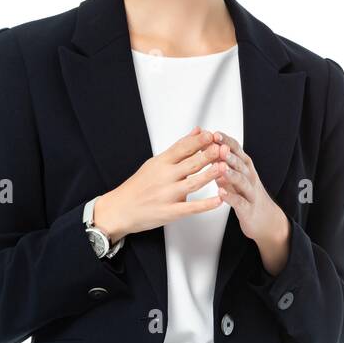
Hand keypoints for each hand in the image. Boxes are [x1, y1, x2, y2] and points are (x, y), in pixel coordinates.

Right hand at [94, 126, 226, 242]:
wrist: (119, 209)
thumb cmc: (139, 185)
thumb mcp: (156, 162)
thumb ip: (179, 147)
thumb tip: (198, 130)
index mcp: (161, 163)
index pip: (182, 148)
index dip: (198, 141)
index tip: (212, 134)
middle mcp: (164, 177)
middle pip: (190, 164)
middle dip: (208, 155)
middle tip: (223, 148)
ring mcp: (167, 195)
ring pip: (192, 184)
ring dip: (209, 175)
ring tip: (224, 168)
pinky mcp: (169, 212)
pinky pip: (190, 208)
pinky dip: (205, 204)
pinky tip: (219, 199)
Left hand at [210, 130, 290, 275]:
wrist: (266, 220)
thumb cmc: (247, 196)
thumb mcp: (235, 177)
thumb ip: (222, 164)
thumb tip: (206, 149)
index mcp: (246, 167)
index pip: (236, 150)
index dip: (226, 141)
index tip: (214, 133)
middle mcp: (250, 177)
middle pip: (240, 163)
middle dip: (229, 154)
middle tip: (218, 146)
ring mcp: (251, 193)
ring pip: (242, 181)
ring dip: (231, 173)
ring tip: (220, 167)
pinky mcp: (248, 209)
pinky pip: (239, 202)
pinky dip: (230, 197)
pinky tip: (221, 192)